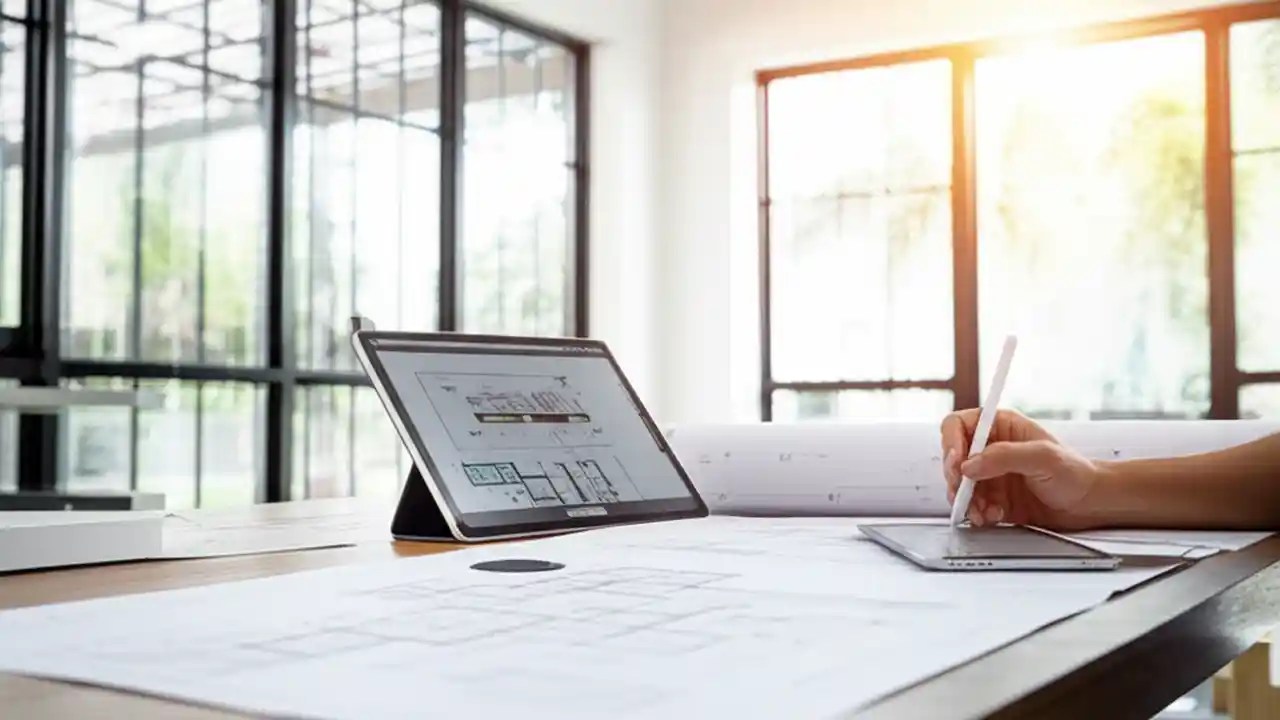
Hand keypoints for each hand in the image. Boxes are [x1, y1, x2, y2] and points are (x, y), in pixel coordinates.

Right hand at [940, 409, 1103, 529]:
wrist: (1089, 504)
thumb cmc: (1075, 472)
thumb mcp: (1042, 457)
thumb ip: (1004, 456)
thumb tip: (969, 465)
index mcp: (1000, 427)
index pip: (958, 426)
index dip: (951, 442)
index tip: (957, 463)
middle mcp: (990, 449)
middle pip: (953, 458)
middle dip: (956, 478)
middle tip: (965, 492)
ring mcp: (990, 476)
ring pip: (958, 485)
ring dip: (966, 500)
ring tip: (983, 510)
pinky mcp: (993, 499)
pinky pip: (971, 505)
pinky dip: (977, 513)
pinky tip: (994, 516)